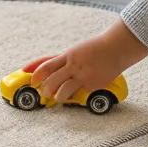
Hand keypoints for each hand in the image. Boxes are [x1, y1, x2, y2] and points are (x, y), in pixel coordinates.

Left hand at [29, 20, 147, 103]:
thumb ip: (63, 59)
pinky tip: (74, 96)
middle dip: (45, 89)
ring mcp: (82, 76)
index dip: (36, 74)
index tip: (31, 80)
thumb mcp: (77, 50)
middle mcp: (73, 66)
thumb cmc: (95, 49)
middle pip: (51, 80)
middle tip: (44, 93)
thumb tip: (48, 65)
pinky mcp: (92, 85)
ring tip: (57, 97)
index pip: (46, 65)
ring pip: (63, 90)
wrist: (116, 49)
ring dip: (57, 96)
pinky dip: (74, 96)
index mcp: (68, 55)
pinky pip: (78, 94)